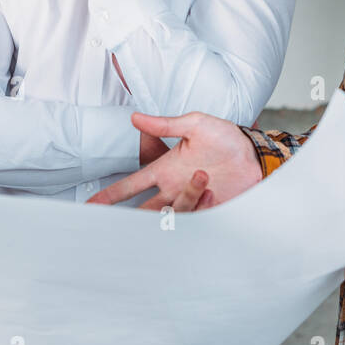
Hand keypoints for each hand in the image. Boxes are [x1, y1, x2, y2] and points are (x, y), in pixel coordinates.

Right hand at [88, 110, 261, 209]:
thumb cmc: (224, 137)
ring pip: (171, 212)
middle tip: (118, 227)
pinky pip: (195, 217)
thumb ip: (164, 125)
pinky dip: (201, 204)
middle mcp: (173, 188)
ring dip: (184, 197)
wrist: (253, 153)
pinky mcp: (207, 210)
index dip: (110, 196)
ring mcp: (189, 200)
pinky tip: (212, 190)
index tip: (91, 206)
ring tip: (203, 176)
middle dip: (128, 219)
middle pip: (143, 208)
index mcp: (165, 168)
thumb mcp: (194, 124)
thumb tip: (135, 117)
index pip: (131, 185)